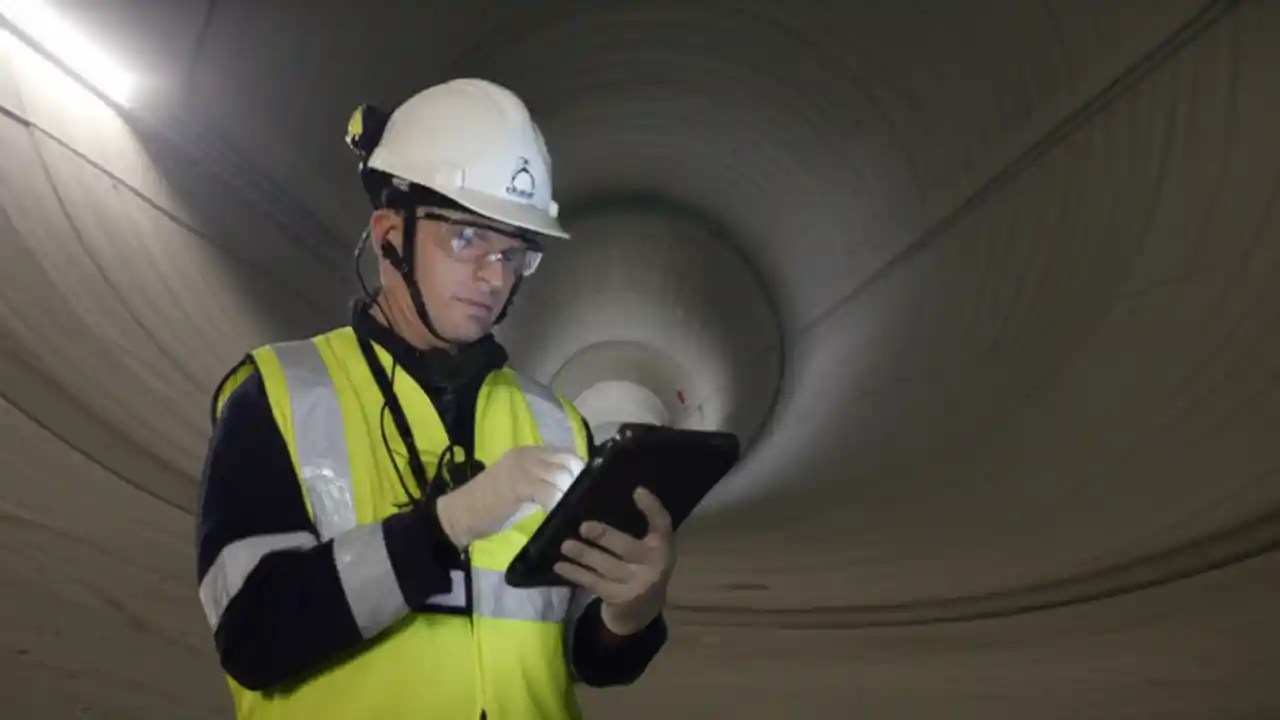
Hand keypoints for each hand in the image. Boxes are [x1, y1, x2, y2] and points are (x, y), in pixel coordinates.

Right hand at [436, 446, 582, 548]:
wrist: (459, 514)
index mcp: (529, 452)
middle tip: (579, 504)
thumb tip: (572, 489)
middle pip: (569, 461)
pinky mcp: (518, 484)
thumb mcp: (522, 487)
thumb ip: (544, 481)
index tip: (583, 492)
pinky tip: (554, 515)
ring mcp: (522, 467)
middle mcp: (528, 454)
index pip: (567, 454)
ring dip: (569, 495)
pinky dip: (556, 504)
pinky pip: (549, 491)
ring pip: (562, 475)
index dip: (579, 472)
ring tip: (568, 512)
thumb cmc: (490, 506)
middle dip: (578, 483)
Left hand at [554, 487, 675, 635]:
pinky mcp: (620, 600)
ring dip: (584, 555)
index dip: (653, 508)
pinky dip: (576, 573)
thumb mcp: (644, 550)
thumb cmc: (639, 568)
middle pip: (629, 548)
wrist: (644, 612)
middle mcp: (655, 566)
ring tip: (565, 545)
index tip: (638, 490)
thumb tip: (595, 502)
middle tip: (584, 527)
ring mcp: (638, 585)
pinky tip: (560, 566)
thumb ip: (632, 531)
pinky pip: (594, 583)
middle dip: (606, 537)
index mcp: (662, 547)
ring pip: (607, 566)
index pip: (662, 525)